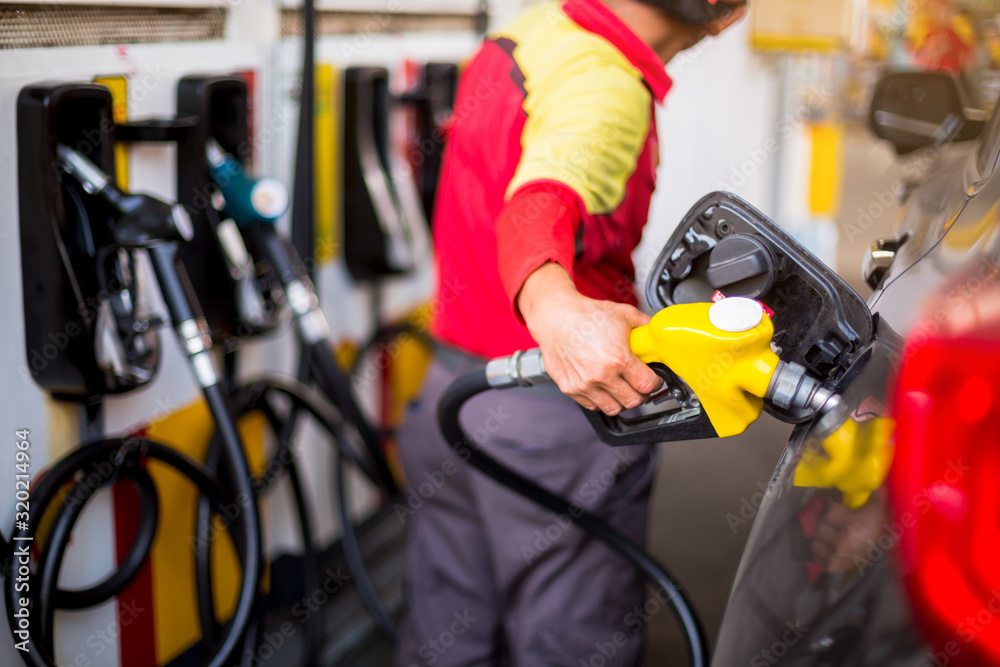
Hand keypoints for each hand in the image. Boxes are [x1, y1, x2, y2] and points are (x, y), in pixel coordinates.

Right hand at [517, 263, 662, 414]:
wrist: (555, 317)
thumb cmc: (586, 315)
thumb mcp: (624, 314)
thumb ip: (646, 327)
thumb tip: (659, 336)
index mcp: (618, 358)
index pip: (647, 385)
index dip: (655, 382)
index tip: (653, 379)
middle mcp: (601, 375)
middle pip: (633, 401)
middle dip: (641, 394)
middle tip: (639, 384)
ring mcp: (584, 384)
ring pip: (613, 408)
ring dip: (621, 400)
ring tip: (621, 387)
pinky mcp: (570, 388)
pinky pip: (593, 406)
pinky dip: (601, 400)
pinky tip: (603, 386)